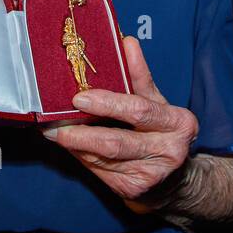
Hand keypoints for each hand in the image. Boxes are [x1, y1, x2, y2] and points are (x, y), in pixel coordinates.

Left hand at [43, 37, 197, 201]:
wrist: (174, 179)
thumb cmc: (160, 131)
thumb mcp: (156, 102)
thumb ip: (139, 75)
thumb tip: (127, 41)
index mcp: (179, 123)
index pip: (138, 110)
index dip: (107, 104)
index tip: (79, 98)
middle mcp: (169, 151)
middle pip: (117, 142)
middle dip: (81, 134)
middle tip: (54, 125)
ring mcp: (151, 175)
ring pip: (103, 158)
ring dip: (76, 145)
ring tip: (54, 132)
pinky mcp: (134, 190)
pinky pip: (99, 171)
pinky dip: (82, 157)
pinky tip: (71, 147)